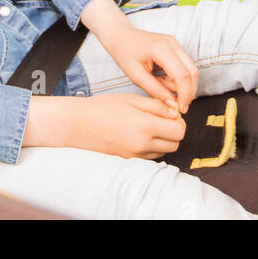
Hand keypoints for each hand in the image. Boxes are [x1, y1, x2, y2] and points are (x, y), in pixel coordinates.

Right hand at [66, 93, 187, 158]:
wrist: (78, 124)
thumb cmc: (101, 108)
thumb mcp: (131, 99)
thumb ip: (156, 105)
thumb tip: (174, 112)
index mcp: (144, 126)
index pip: (179, 130)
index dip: (178, 121)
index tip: (170, 114)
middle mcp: (142, 144)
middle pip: (175, 143)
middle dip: (173, 131)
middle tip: (162, 119)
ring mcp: (135, 154)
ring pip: (164, 151)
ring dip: (163, 140)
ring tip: (149, 126)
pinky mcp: (129, 160)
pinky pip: (150, 156)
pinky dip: (151, 147)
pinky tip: (140, 135)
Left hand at [96, 20, 199, 114]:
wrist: (120, 36)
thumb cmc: (124, 53)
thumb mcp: (135, 76)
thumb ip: (155, 90)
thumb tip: (172, 104)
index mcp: (160, 49)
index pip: (182, 75)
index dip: (185, 95)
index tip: (181, 109)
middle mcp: (172, 43)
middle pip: (192, 72)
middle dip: (189, 91)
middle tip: (178, 105)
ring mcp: (175, 43)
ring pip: (191, 69)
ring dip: (182, 85)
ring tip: (160, 85)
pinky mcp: (176, 46)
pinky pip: (185, 66)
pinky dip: (178, 78)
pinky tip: (163, 80)